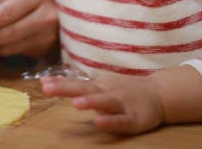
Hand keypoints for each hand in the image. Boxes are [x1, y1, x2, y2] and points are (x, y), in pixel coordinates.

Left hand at [40, 73, 164, 134]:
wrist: (159, 93)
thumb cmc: (123, 90)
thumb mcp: (99, 84)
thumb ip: (75, 85)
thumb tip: (47, 81)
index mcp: (98, 85)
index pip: (76, 83)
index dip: (59, 83)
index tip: (42, 83)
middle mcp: (108, 92)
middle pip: (85, 88)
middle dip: (66, 88)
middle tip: (48, 88)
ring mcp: (121, 104)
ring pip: (104, 102)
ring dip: (91, 101)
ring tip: (76, 103)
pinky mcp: (133, 118)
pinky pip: (120, 120)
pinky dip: (111, 121)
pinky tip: (99, 122)